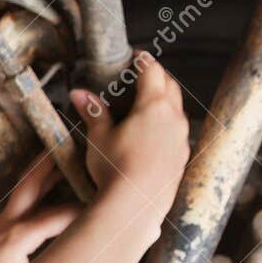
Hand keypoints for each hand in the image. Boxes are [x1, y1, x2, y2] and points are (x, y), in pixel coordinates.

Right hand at [69, 49, 190, 225]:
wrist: (136, 207)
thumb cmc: (116, 170)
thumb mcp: (99, 137)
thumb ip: (94, 113)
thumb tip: (79, 95)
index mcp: (153, 106)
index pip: (152, 71)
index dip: (143, 60)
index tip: (137, 56)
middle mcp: (173, 119)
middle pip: (170, 86)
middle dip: (158, 76)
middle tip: (145, 74)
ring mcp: (181, 139)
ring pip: (178, 109)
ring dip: (166, 100)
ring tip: (150, 103)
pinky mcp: (182, 158)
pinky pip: (179, 132)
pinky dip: (169, 124)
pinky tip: (156, 134)